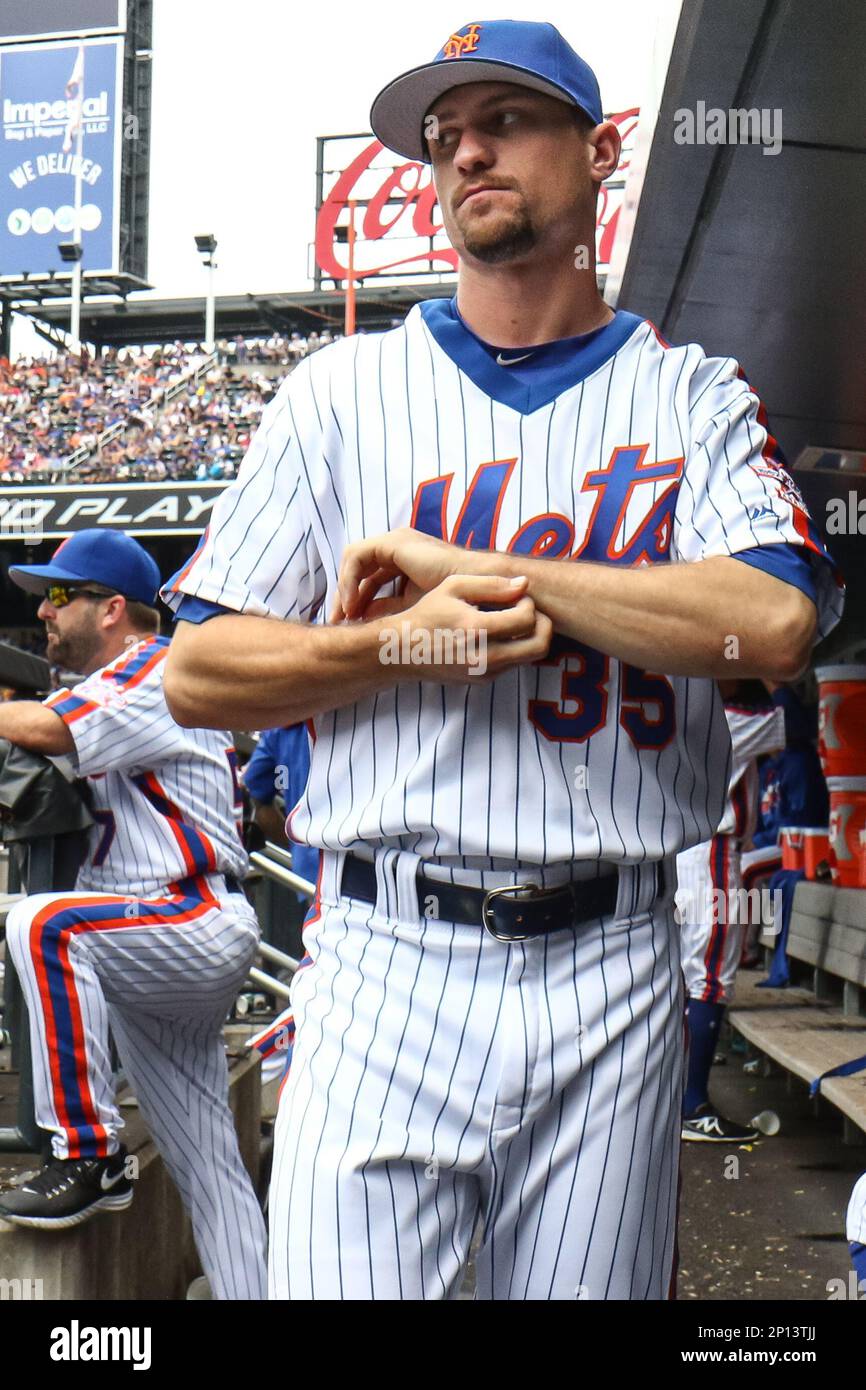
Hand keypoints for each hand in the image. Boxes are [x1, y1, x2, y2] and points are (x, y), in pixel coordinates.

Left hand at [331, 527, 487, 622]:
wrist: (477, 589)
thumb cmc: (453, 601)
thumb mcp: (411, 607)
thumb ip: (387, 609)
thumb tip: (362, 619)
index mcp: (405, 561)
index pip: (370, 579)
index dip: (357, 602)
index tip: (351, 625)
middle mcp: (398, 548)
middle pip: (360, 570)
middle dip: (346, 597)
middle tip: (339, 623)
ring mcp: (395, 542)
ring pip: (354, 562)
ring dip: (345, 590)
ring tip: (344, 617)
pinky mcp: (393, 543)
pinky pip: (357, 557)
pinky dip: (350, 581)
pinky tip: (352, 605)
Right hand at [375, 573, 552, 683]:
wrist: (403, 650)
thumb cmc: (428, 613)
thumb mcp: (453, 587)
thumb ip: (492, 584)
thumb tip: (525, 584)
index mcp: (476, 629)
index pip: (526, 619)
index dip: (529, 604)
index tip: (517, 597)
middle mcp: (484, 656)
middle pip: (540, 646)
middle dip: (543, 625)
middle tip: (528, 612)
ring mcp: (485, 672)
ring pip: (530, 657)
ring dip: (529, 637)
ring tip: (512, 622)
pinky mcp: (483, 681)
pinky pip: (513, 664)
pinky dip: (514, 648)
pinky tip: (497, 635)